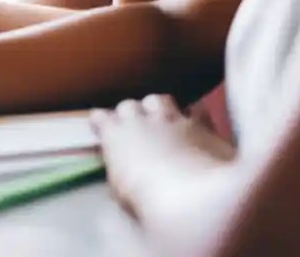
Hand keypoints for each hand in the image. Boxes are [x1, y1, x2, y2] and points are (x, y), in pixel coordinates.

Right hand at [91, 95, 235, 218]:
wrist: (194, 196)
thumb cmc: (149, 201)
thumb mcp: (121, 193)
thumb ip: (119, 172)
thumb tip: (121, 169)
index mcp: (115, 135)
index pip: (100, 117)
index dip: (101, 123)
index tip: (102, 130)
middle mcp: (140, 120)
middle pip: (128, 105)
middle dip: (129, 114)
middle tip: (133, 128)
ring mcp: (170, 118)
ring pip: (158, 99)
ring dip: (157, 108)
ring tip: (160, 120)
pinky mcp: (200, 124)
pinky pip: (194, 108)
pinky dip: (191, 114)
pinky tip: (193, 123)